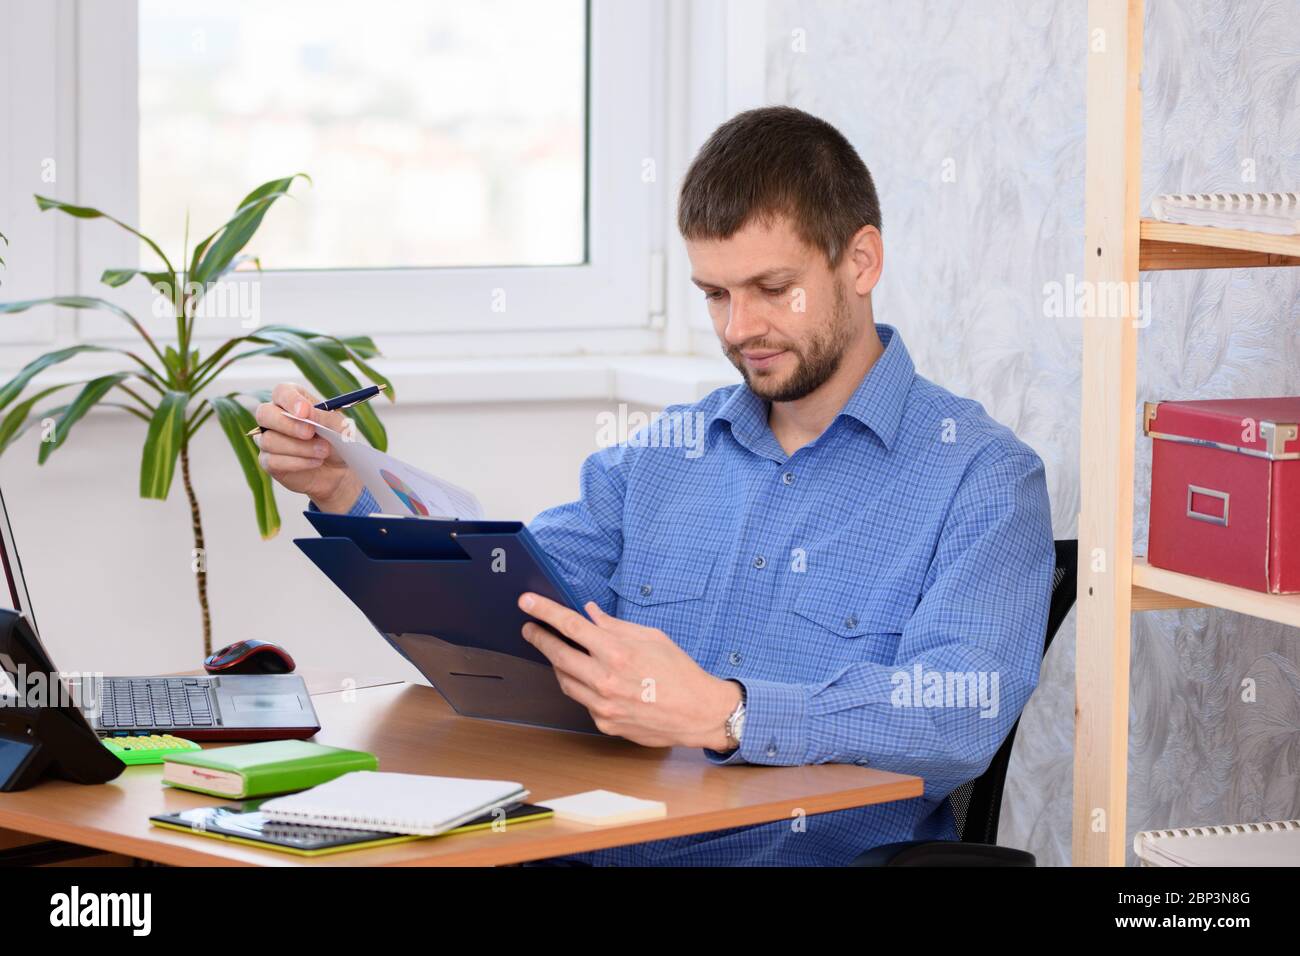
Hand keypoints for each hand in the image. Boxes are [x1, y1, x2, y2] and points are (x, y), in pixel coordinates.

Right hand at [254, 382, 363, 512]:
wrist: (340, 470)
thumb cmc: (338, 441)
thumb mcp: (339, 427)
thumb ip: (323, 418)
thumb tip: (306, 414)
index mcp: (292, 400)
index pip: (282, 392)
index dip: (290, 400)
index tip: (304, 412)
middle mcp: (275, 417)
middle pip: (264, 414)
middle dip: (287, 424)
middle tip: (309, 433)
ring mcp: (269, 439)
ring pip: (269, 440)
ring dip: (300, 448)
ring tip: (323, 451)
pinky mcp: (268, 462)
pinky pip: (272, 461)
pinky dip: (297, 462)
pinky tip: (316, 462)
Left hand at [517, 592, 741, 749]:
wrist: (698, 713)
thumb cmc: (680, 672)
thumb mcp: (652, 638)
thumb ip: (616, 626)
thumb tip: (591, 614)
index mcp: (617, 652)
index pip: (571, 626)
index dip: (545, 612)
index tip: (527, 603)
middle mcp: (606, 679)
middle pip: (558, 654)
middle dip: (539, 638)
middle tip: (530, 628)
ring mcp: (603, 705)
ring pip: (564, 680)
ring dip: (557, 664)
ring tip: (558, 651)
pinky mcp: (605, 723)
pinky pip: (582, 701)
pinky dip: (581, 686)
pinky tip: (588, 678)